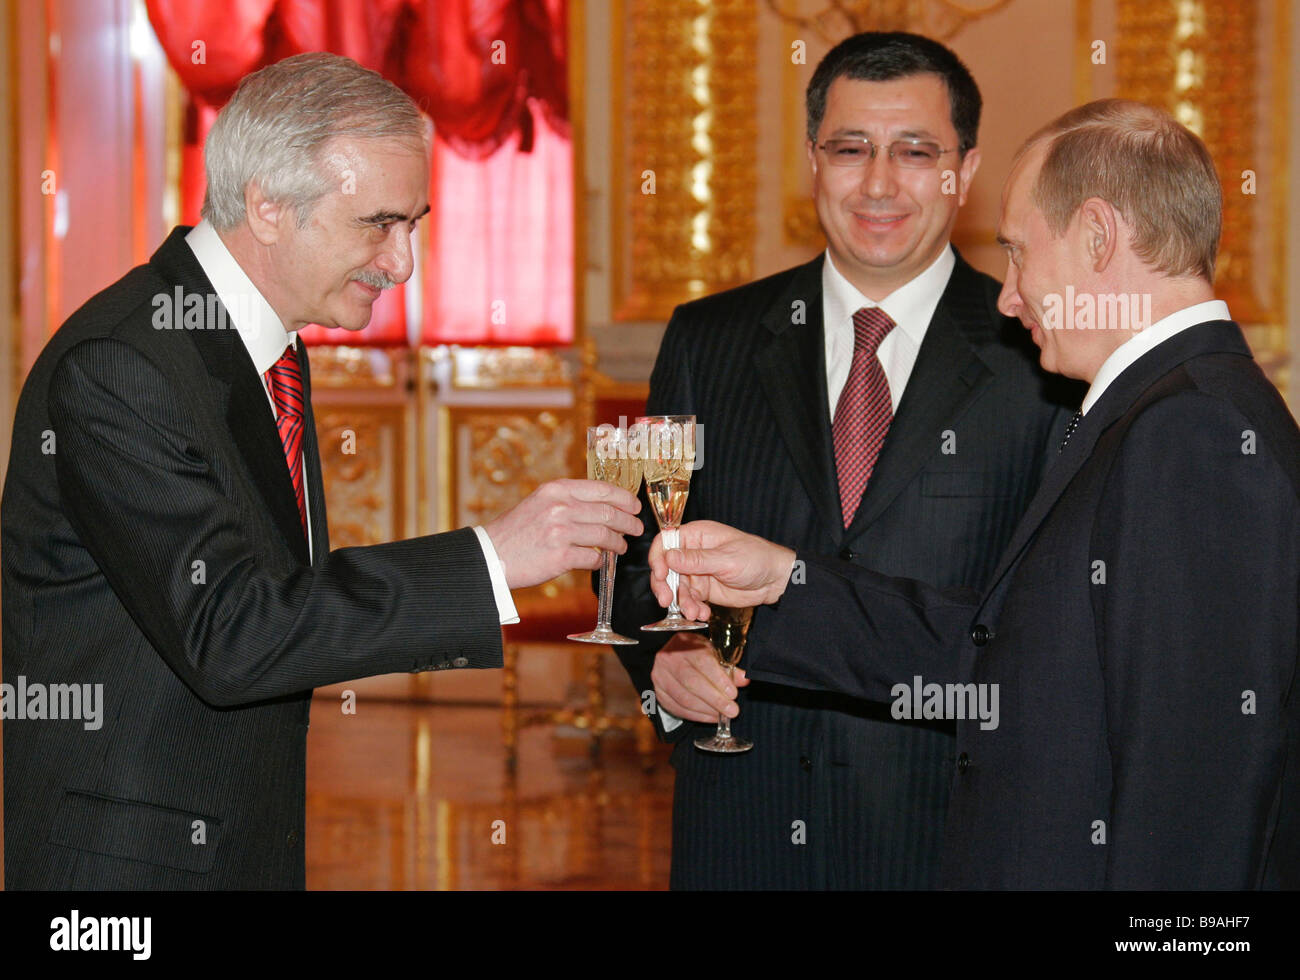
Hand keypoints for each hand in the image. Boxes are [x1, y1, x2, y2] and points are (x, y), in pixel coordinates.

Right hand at [485, 479, 641, 588]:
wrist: (491, 555)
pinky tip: (598, 561)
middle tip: (636, 529)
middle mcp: (560, 507)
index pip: (602, 490)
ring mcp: (561, 532)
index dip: (624, 498)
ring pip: (605, 537)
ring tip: (620, 547)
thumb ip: (568, 500)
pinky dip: (599, 561)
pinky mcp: (560, 557)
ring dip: (617, 543)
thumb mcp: (540, 502)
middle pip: (608, 514)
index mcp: (556, 489)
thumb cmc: (517, 531)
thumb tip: (603, 506)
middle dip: (628, 523)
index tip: (635, 506)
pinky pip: (592, 558)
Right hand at [649, 520, 796, 621]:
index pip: (666, 541)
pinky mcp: (703, 589)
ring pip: (676, 587)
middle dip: (664, 585)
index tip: (659, 575)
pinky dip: (692, 609)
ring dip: (681, 602)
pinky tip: (703, 614)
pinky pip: (689, 600)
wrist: (775, 580)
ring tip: (694, 613)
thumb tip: (669, 557)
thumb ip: (697, 560)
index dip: (658, 558)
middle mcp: (692, 553)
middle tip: (666, 601)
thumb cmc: (756, 559)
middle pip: (665, 567)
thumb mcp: (727, 559)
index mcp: (697, 535)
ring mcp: (696, 572)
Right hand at [651, 632, 749, 723]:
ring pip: (684, 699)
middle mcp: (668, 659)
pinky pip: (677, 708)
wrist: (674, 655)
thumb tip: (743, 680)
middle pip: (692, 683)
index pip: (702, 662)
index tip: (733, 693)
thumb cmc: (697, 653)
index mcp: (684, 643)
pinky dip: (696, 716)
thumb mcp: (713, 653)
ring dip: (707, 710)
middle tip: (732, 710)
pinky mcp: (659, 693)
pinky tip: (710, 716)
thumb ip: (728, 667)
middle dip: (715, 699)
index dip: (719, 680)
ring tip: (722, 715)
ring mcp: (660, 677)